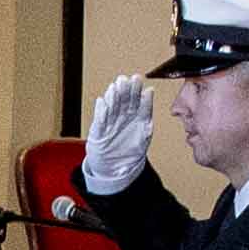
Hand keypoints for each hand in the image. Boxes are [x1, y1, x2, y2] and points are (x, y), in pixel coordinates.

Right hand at [80, 70, 152, 196]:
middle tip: (126, 79)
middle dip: (124, 90)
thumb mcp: (145, 131)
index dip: (136, 90)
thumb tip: (149, 91)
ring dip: (113, 97)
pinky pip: (100, 121)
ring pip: (111, 108)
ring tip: (115, 87)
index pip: (136, 100)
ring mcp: (110, 124)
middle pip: (123, 101)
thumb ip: (146, 111)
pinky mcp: (99, 132)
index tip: (139, 81)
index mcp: (134, 116)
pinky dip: (101, 112)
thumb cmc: (131, 151)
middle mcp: (122, 117)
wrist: (117, 170)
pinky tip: (102, 102)